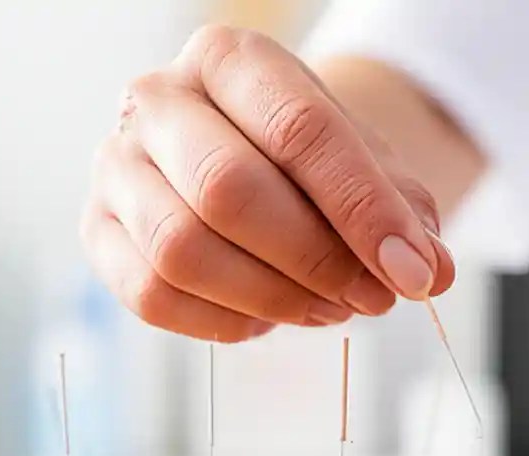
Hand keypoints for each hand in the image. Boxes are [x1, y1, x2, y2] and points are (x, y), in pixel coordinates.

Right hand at [81, 25, 454, 341]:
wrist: (246, 156)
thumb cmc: (308, 162)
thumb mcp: (367, 168)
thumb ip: (404, 216)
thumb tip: (431, 272)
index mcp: (231, 59)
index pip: (300, 132)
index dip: (363, 210)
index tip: (412, 272)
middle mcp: (157, 100)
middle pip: (229, 190)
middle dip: (316, 261)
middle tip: (374, 298)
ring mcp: (115, 165)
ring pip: (183, 250)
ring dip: (272, 298)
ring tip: (330, 309)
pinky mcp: (97, 230)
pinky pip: (152, 295)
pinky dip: (223, 322)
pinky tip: (268, 318)